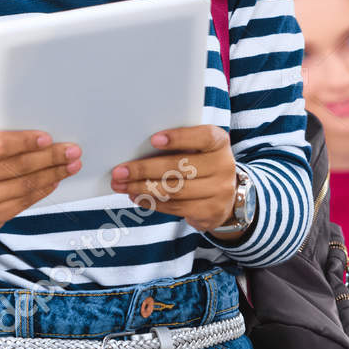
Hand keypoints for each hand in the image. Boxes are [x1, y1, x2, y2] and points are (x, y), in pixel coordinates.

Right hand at [0, 126, 80, 235]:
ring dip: (53, 175)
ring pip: (24, 186)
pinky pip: (22, 203)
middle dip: (50, 158)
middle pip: (17, 166)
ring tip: (71, 165)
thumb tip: (36, 126)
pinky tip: (54, 181)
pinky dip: (42, 191)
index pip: (0, 145)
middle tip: (72, 151)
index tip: (49, 138)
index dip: (27, 141)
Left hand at [110, 125, 238, 232]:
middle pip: (180, 167)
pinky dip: (152, 202)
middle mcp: (223, 166)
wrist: (228, 195)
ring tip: (122, 186)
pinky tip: (136, 197)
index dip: (178, 138)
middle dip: (145, 169)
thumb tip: (136, 152)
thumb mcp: (198, 149)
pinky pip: (176, 208)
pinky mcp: (210, 212)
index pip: (202, 137)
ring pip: (175, 190)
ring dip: (143, 188)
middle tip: (120, 172)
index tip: (153, 140)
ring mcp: (220, 191)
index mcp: (219, 143)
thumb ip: (177, 147)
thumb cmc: (203, 165)